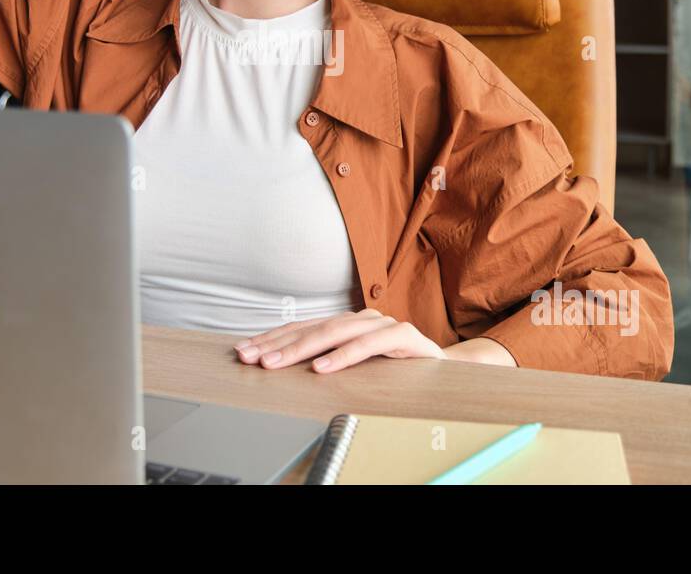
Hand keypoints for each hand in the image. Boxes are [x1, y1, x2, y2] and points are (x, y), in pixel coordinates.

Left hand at [234, 308, 446, 372]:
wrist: (446, 371)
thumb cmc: (397, 369)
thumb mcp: (357, 366)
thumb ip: (327, 360)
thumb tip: (282, 365)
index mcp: (347, 324)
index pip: (302, 328)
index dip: (272, 339)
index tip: (243, 351)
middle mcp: (362, 319)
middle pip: (312, 328)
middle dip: (278, 344)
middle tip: (250, 358)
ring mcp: (383, 325)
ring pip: (336, 332)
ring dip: (302, 349)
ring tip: (277, 363)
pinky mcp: (404, 337)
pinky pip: (370, 345)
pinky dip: (345, 356)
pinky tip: (323, 367)